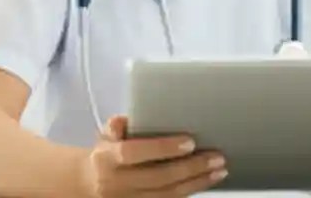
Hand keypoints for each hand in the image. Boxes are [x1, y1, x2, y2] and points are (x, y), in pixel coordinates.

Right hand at [77, 115, 227, 196]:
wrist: (90, 184)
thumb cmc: (107, 154)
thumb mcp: (105, 135)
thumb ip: (117, 125)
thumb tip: (126, 120)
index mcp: (107, 159)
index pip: (133, 153)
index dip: (161, 148)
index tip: (189, 141)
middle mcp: (117, 183)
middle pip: (158, 178)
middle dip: (191, 167)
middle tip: (215, 156)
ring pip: (167, 195)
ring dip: (197, 183)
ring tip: (219, 170)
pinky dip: (189, 192)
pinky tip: (206, 181)